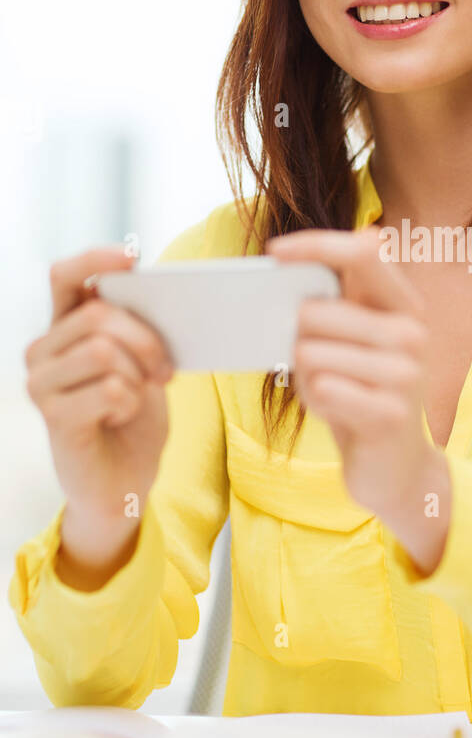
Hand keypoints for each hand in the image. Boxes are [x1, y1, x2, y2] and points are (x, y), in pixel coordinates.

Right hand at [24, 247, 175, 577]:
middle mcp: (43, 350)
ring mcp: (41, 384)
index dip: (96, 258)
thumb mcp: (142, 364)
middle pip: (98, 315)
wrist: (125, 481)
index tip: (133, 255)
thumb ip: (136, 329)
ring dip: (138, 375)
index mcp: (64, 327)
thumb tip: (158, 295)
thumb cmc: (133, 417)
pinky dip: (131, 403)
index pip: (66, 276)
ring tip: (139, 395)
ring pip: (103, 350)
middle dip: (146, 339)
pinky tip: (120, 418)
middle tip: (165, 369)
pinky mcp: (53, 417)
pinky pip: (109, 389)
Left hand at [265, 226, 450, 572]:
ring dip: (304, 376)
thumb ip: (331, 303)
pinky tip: (336, 410)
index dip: (315, 245)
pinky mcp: (390, 413)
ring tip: (331, 391)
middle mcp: (412, 333)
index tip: (274, 252)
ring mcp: (406, 373)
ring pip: (310, 352)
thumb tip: (288, 266)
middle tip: (317, 363)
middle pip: (316, 310)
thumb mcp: (350, 342)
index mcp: (404, 304)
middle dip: (297, 337)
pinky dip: (314, 400)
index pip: (361, 253)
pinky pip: (320, 388)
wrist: (396, 466)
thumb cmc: (359, 393)